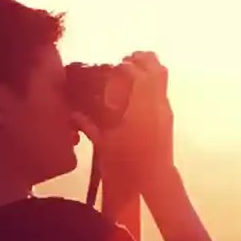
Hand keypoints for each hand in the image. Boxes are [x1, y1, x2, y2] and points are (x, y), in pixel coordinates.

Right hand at [72, 51, 175, 195]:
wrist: (154, 179)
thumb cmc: (127, 164)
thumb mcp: (104, 144)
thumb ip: (89, 125)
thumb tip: (73, 114)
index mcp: (140, 108)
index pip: (136, 74)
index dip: (123, 66)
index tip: (111, 69)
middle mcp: (156, 104)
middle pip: (154, 67)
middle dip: (138, 60)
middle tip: (122, 64)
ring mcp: (164, 108)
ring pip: (162, 75)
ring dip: (146, 68)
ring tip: (129, 72)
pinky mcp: (167, 115)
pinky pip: (161, 88)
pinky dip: (149, 82)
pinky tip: (134, 91)